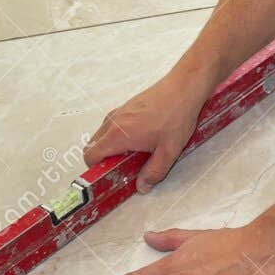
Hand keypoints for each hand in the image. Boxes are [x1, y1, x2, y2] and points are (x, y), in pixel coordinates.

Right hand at [84, 67, 212, 191]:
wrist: (184, 88)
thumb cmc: (176, 115)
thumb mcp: (169, 151)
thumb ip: (154, 172)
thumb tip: (142, 186)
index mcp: (118, 134)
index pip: (90, 156)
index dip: (96, 170)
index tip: (111, 177)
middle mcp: (113, 121)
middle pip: (93, 146)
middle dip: (105, 160)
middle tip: (125, 167)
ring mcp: (118, 112)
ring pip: (103, 135)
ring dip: (112, 147)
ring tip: (136, 153)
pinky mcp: (126, 106)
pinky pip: (113, 125)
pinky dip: (119, 136)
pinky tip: (142, 139)